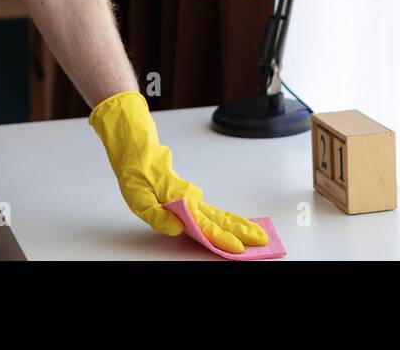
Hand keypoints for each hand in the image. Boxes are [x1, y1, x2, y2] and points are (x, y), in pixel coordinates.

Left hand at [88, 90, 267, 253]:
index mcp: (180, 201)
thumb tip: (177, 228)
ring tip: (257, 233)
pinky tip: (236, 225)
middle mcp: (191, 199)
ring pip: (220, 214)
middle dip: (241, 231)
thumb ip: (157, 216)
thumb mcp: (138, 198)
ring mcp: (193, 198)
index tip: (238, 248)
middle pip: (221, 219)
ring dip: (239, 225)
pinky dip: (228, 219)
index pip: (205, 225)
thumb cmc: (137, 174)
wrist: (138, 152)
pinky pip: (213, 211)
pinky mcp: (191, 197)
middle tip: (262, 240)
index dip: (222, 239)